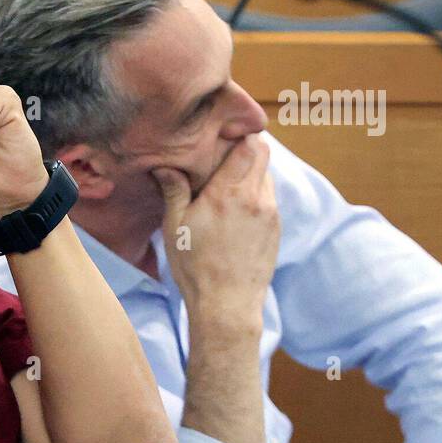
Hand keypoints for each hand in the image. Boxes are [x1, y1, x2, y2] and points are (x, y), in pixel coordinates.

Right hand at [151, 134, 279, 329]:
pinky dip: (254, 196)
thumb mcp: (175, 228)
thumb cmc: (196, 268)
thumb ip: (174, 192)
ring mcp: (270, 213)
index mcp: (228, 193)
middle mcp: (256, 198)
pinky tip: (235, 213)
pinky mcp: (276, 228)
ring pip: (265, 177)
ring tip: (225, 190)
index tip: (222, 140)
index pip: (250, 145)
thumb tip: (165, 166)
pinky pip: (268, 198)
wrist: (227, 305)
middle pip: (262, 155)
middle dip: (244, 152)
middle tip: (221, 160)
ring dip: (249, 175)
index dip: (239, 137)